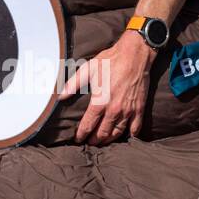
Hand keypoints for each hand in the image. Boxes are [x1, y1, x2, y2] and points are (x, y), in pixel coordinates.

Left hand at [60, 30, 153, 144]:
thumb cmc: (111, 60)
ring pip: (117, 133)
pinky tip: (125, 136)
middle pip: (102, 133)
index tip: (78, 139)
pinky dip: (129, 135)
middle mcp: (114, 110)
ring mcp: (128, 111)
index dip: (81, 135)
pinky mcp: (139, 108)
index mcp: (100, 102)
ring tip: (103, 142)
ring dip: (109, 140)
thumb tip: (59, 96)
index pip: (88, 125)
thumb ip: (72, 84)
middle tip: (90, 143)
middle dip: (94, 140)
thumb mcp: (88, 69)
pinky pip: (135, 128)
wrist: (135, 54)